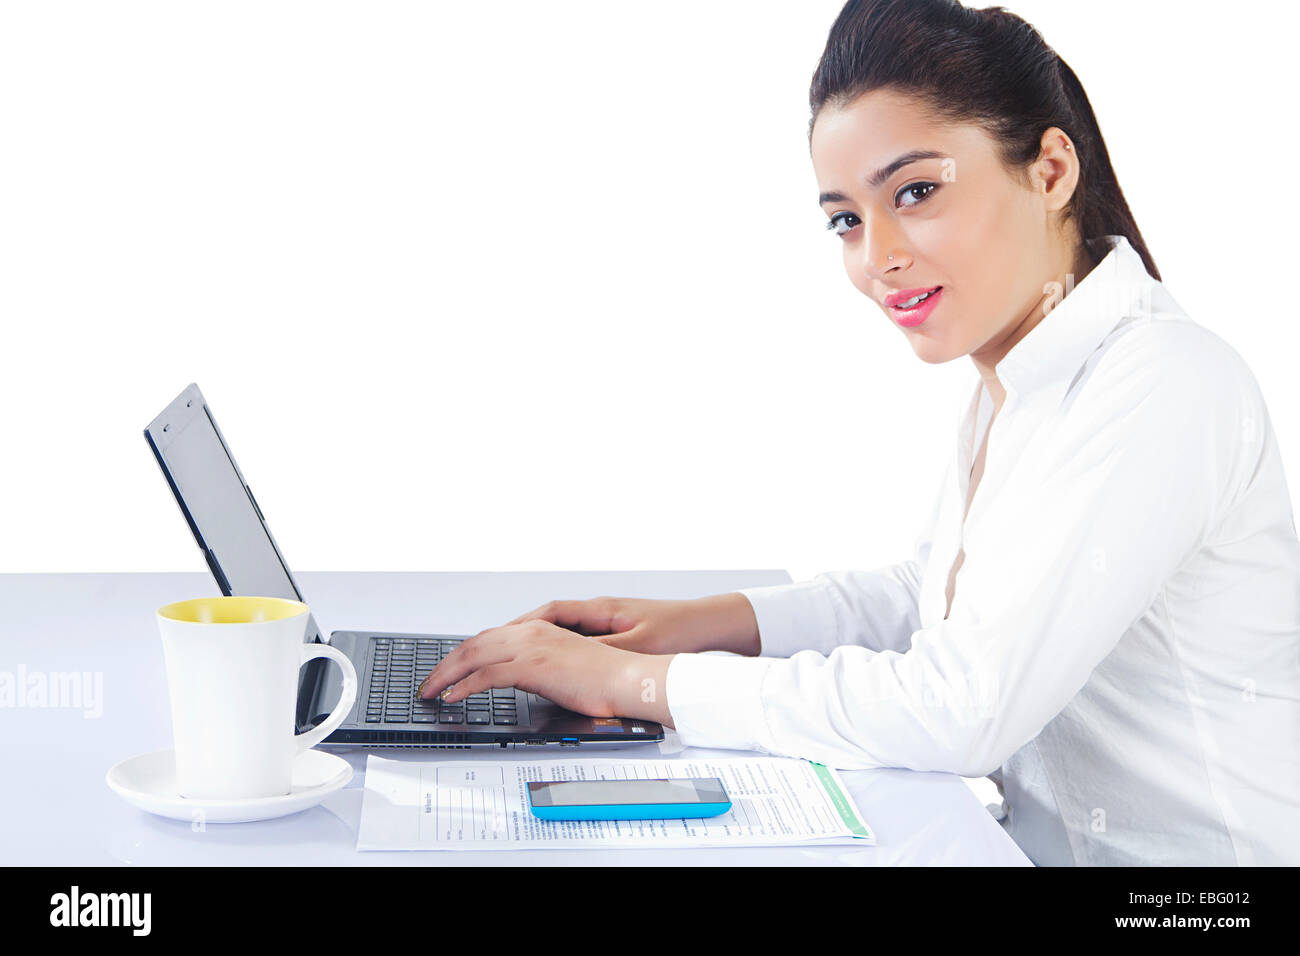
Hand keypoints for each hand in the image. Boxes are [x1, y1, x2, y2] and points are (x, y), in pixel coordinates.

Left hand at [416, 619, 674, 725]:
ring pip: (473, 656)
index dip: (462, 655)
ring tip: (431, 692)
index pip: (488, 638)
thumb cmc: (603, 677)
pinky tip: (453, 697)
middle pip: (474, 644)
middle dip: (445, 665)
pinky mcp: (532, 667)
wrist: (627, 679)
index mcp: (538, 629)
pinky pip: (486, 676)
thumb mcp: (562, 666)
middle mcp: (530, 633)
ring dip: (446, 675)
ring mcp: (530, 648)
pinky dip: (464, 686)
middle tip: (429, 683)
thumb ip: (534, 667)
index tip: (447, 671)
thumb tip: (513, 679)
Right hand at [503, 593, 759, 656]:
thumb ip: (603, 651)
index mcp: (601, 610)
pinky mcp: (614, 633)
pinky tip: (542, 663)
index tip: (496, 639)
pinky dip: (552, 648)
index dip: (519, 626)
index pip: (550, 613)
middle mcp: (599, 612)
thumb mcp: (639, 644)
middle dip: (513, 633)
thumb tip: (570, 655)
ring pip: (556, 629)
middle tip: (483, 650)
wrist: (708, 624)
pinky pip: (573, 638)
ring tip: (502, 658)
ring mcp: (605, 622)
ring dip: (530, 641)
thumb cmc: (680, 630)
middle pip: (545, 619)